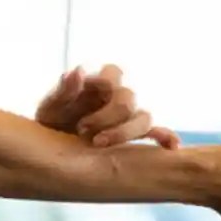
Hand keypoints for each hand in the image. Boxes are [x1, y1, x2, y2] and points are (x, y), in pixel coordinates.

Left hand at [35, 64, 179, 149]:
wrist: (51, 150)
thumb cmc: (52, 122)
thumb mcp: (49, 107)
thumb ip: (63, 90)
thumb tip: (79, 70)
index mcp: (98, 84)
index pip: (113, 73)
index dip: (101, 87)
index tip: (78, 108)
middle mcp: (117, 97)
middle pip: (128, 98)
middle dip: (107, 116)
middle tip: (82, 131)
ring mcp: (128, 117)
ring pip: (144, 117)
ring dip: (125, 132)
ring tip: (99, 145)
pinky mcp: (135, 135)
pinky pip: (157, 133)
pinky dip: (166, 137)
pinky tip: (170, 147)